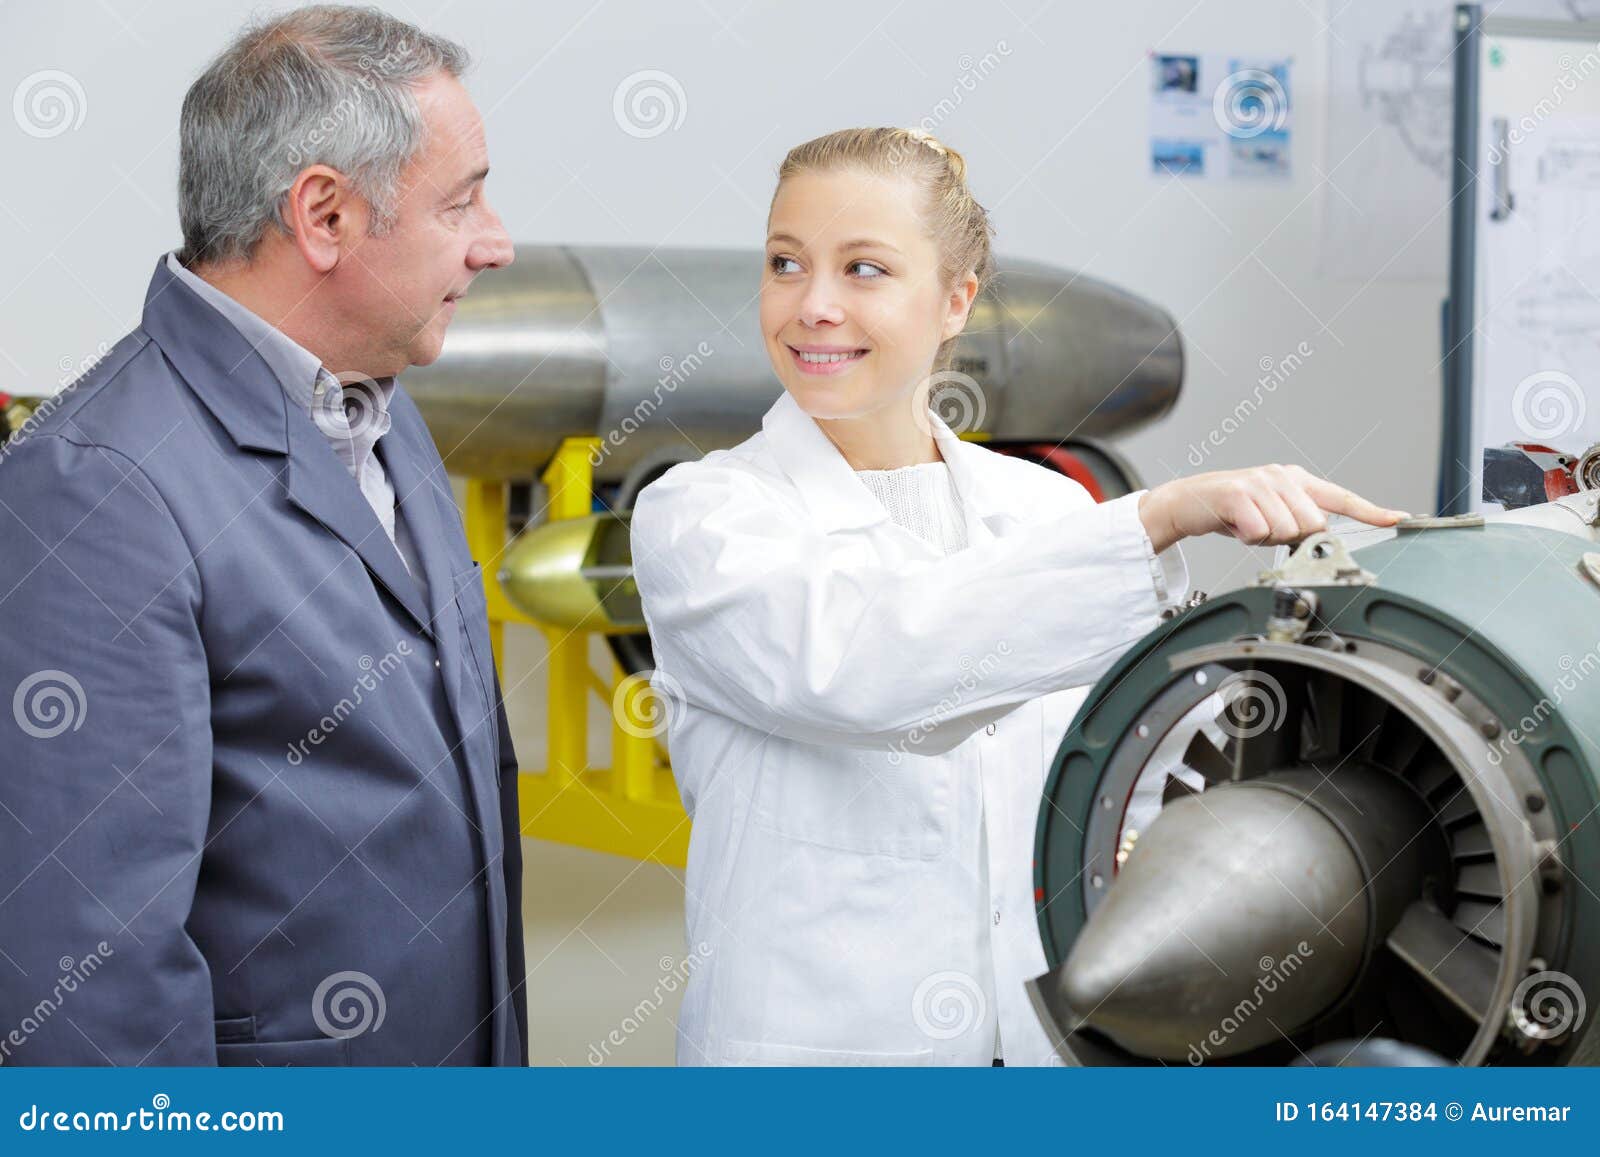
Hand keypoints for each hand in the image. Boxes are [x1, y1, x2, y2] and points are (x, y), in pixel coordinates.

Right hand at [1137, 464, 1409, 553]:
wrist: (1189, 502)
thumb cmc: (1234, 512)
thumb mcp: (1273, 515)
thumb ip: (1300, 523)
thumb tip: (1322, 537)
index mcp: (1297, 480)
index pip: (1341, 497)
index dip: (1371, 511)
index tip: (1399, 519)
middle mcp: (1283, 476)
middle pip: (1314, 524)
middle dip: (1291, 537)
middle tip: (1265, 530)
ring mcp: (1261, 481)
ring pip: (1288, 530)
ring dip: (1266, 538)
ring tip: (1249, 527)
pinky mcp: (1239, 492)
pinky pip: (1261, 529)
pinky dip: (1248, 536)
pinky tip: (1237, 526)